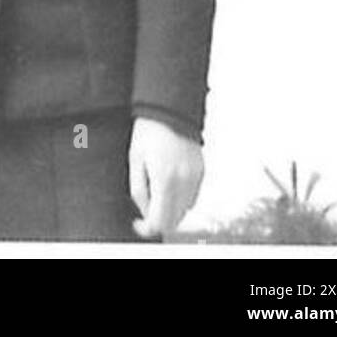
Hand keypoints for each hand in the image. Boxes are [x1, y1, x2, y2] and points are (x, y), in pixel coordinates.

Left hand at [129, 116, 203, 238]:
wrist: (170, 109)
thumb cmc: (148, 131)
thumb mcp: (135, 159)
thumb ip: (139, 189)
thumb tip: (143, 210)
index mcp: (165, 180)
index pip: (160, 221)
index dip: (147, 228)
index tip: (138, 224)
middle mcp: (184, 182)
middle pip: (175, 220)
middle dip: (159, 220)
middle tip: (145, 211)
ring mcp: (195, 177)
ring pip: (185, 211)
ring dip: (171, 211)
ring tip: (155, 193)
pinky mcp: (201, 172)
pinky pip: (192, 197)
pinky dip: (181, 200)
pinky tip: (168, 186)